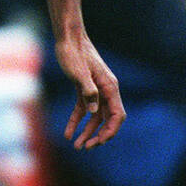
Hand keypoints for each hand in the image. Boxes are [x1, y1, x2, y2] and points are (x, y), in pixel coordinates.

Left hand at [56, 30, 125, 148]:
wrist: (68, 38)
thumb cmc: (73, 53)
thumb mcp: (79, 72)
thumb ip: (88, 91)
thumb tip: (93, 111)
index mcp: (109, 87)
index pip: (117, 115)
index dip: (111, 131)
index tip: (99, 142)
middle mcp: (105, 90)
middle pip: (107, 119)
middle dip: (99, 135)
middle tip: (86, 147)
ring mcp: (95, 90)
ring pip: (95, 117)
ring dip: (88, 132)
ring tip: (77, 146)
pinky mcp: (83, 89)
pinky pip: (83, 110)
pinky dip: (76, 122)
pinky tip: (67, 134)